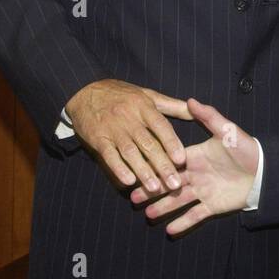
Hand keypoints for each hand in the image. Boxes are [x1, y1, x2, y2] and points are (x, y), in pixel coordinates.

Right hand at [65, 79, 192, 193]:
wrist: (85, 90)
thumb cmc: (121, 94)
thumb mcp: (147, 94)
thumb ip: (170, 105)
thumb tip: (193, 110)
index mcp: (144, 106)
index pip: (161, 126)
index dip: (171, 143)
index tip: (182, 160)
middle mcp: (129, 118)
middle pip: (148, 144)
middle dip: (162, 165)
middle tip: (175, 184)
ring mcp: (113, 129)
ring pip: (130, 152)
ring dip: (143, 171)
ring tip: (155, 188)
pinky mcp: (98, 138)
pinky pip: (109, 155)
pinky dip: (118, 168)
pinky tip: (129, 181)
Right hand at [129, 98, 258, 235]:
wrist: (265, 172)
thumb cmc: (246, 149)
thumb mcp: (227, 131)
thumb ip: (209, 117)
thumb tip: (190, 100)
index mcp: (195, 156)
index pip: (170, 160)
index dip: (154, 164)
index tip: (137, 167)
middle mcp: (195, 174)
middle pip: (169, 182)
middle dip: (152, 188)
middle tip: (134, 196)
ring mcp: (203, 191)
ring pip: (178, 201)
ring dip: (163, 208)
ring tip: (147, 214)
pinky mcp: (212, 206)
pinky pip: (195, 216)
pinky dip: (183, 223)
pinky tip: (170, 230)